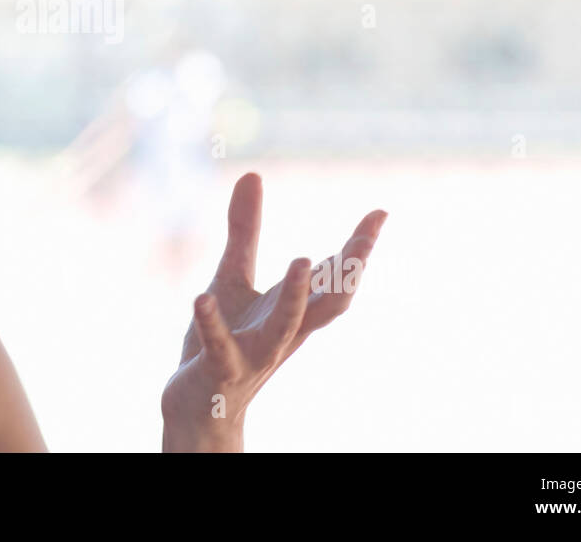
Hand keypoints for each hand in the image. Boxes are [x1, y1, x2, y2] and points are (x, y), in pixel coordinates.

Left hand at [160, 172, 386, 450]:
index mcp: (292, 309)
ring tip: (302, 259)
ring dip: (295, 295)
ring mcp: (255, 352)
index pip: (334, 277)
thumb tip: (253, 174)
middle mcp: (284, 332)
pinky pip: (218, 346)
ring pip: (284, 327)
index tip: (380, 214)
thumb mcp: (233, 276)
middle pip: (328, 304)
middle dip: (348, 272)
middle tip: (365, 239)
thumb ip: (245, 229)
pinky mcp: (220, 368)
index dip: (358, 248)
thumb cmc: (226, 338)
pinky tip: (202, 299)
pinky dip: (211, 322)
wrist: (200, 405)